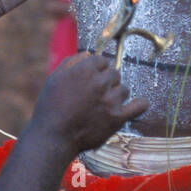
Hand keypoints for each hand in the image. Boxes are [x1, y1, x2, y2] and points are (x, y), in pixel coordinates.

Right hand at [32, 52, 149, 153]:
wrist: (53, 136)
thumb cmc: (50, 106)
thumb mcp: (55, 77)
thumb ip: (72, 62)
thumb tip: (88, 54)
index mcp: (85, 70)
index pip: (102, 60)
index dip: (96, 68)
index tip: (91, 77)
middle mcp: (100, 82)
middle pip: (114, 73)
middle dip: (106, 81)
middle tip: (95, 93)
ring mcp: (111, 100)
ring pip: (124, 89)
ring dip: (116, 94)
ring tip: (103, 104)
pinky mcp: (117, 118)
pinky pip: (138, 106)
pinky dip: (140, 104)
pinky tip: (139, 104)